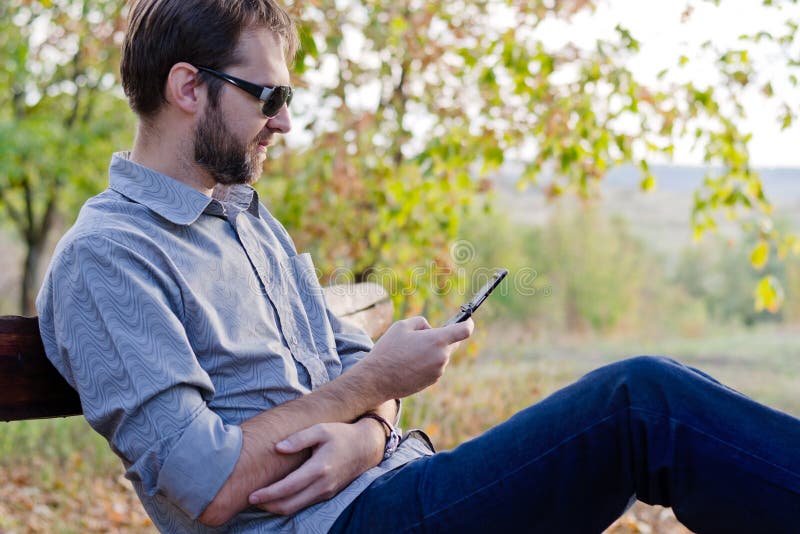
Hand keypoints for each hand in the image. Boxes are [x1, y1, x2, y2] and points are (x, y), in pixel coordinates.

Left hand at [248, 421, 380, 514]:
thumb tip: (277, 448)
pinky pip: (303, 505)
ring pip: (296, 508)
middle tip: (250, 500)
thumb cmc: (340, 435)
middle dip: (268, 505)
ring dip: (276, 507)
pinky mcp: (327, 495)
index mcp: (319, 468)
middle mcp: (323, 485)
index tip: (251, 495)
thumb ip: (298, 439)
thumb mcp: (320, 429)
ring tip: (260, 500)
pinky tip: (278, 497)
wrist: (365, 447)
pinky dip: (288, 504)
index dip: (268, 494)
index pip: (288, 487)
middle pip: (289, 504)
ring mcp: (326, 492)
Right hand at [365, 316, 473, 398]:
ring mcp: (438, 371)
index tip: (467, 321)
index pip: (464, 330)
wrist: (377, 379)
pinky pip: (434, 367)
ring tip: (409, 353)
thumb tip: (430, 329)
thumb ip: (422, 322)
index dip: (468, 323)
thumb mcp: (402, 326)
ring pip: (441, 356)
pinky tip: (409, 364)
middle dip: (443, 338)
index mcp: (437, 340)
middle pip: (452, 344)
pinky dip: (426, 363)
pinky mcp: (432, 381)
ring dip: (432, 352)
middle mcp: (441, 357)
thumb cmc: (388, 350)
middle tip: (423, 337)